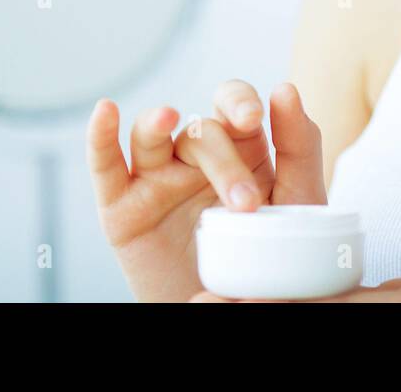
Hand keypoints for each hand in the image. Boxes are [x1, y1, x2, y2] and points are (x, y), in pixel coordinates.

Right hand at [87, 80, 326, 302]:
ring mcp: (156, 179)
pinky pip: (106, 165)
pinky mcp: (122, 207)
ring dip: (156, 123)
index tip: (253, 117)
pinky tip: (106, 111)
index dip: (238, 101)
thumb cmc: (269, 260)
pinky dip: (100, 136)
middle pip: (200, 131)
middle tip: (246, 205)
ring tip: (168, 118)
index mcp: (239, 150)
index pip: (233, 105)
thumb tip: (286, 90)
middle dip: (224, 162)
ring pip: (150, 135)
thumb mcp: (296, 205)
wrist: (234, 310)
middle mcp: (194, 158)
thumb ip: (299, 149)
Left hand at [190, 217, 400, 301]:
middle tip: (185, 302)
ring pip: (319, 300)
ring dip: (269, 294)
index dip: (269, 303)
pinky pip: (342, 290)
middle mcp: (392, 312)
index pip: (327, 308)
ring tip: (208, 292)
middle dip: (250, 306)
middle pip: (308, 307)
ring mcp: (394, 308)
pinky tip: (271, 267)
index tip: (209, 302)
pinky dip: (302, 282)